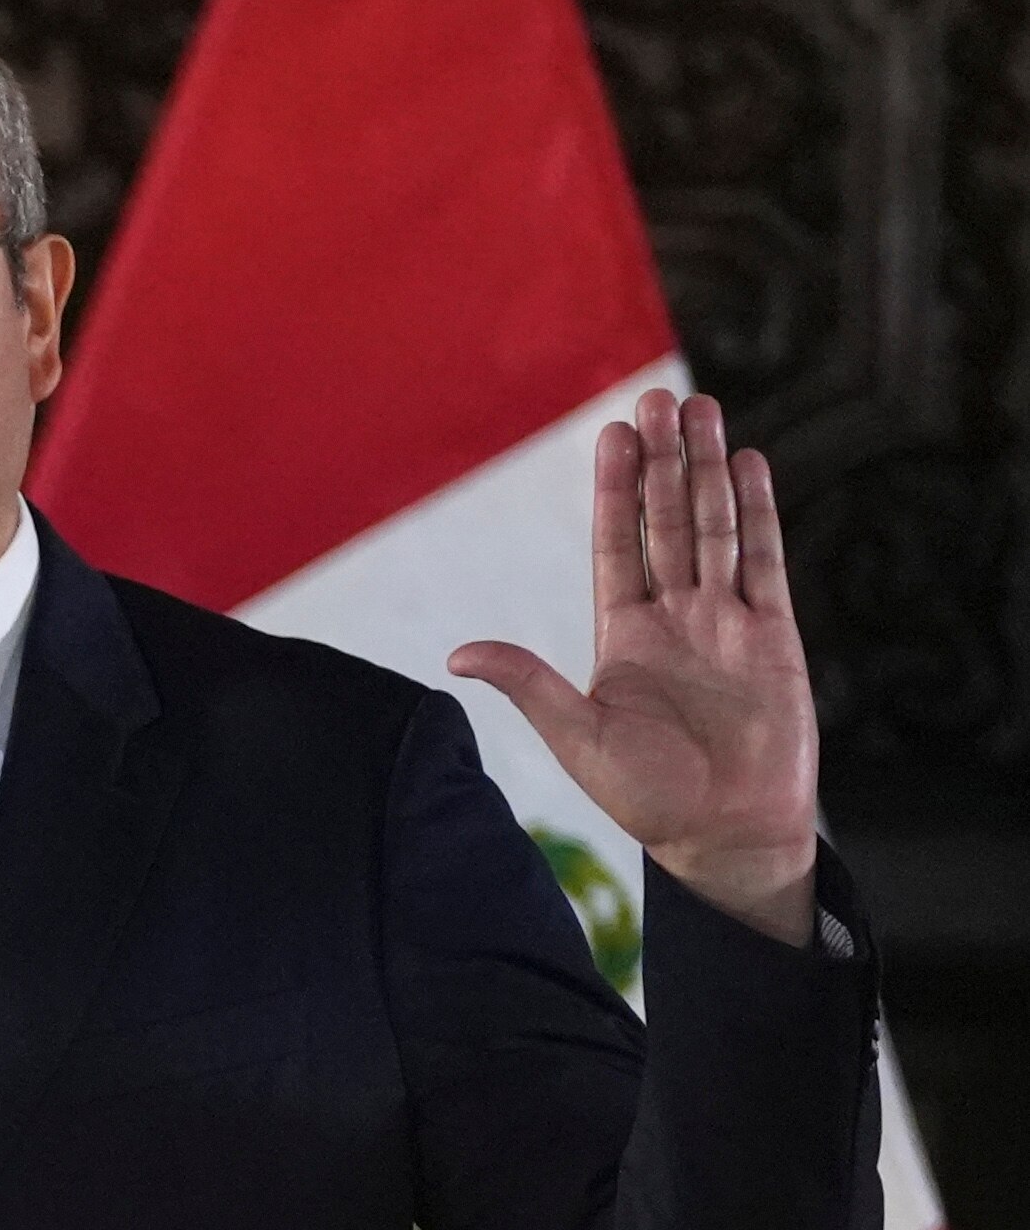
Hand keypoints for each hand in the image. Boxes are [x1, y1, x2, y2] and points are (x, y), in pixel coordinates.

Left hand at [447, 388, 820, 944]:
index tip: (612, 434)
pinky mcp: (772, 635)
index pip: (615, 544)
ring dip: (709, 471)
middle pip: (667, 521)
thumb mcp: (577, 735)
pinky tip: (748, 465)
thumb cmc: (647, 795)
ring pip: (716, 528)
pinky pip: (765, 562)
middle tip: (657, 398)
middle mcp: (673, 617)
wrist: (724, 832)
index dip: (615, 489)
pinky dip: (758, 514)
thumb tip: (458, 654)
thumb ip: (530, 683)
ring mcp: (724, 621)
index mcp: (621, 634)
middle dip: (663, 461)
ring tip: (701, 410)